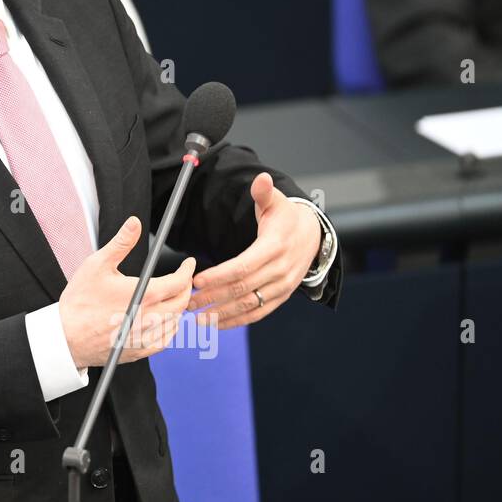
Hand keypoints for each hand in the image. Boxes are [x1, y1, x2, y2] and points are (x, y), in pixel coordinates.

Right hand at [59, 216, 195, 368]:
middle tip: (183, 279)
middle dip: (186, 287)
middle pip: (182, 302)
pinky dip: (170, 328)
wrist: (67, 336)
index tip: (188, 264)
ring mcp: (146, 336)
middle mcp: (151, 317)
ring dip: (178, 308)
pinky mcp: (140, 350)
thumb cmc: (80, 301)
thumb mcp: (97, 264)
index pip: (180, 282)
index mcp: (145, 294)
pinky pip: (165, 340)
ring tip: (173, 298)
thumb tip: (134, 224)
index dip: (187, 270)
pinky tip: (164, 321)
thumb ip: (121, 243)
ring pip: (176, 321)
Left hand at [186, 172, 320, 329]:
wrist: (313, 236)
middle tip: (188, 302)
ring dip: (222, 314)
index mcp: (275, 247)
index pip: (244, 266)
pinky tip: (217, 323)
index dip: (219, 275)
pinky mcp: (280, 297)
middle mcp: (280, 270)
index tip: (197, 281)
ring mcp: (282, 286)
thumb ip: (264, 192)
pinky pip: (258, 312)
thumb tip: (262, 178)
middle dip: (213, 297)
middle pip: (242, 288)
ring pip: (249, 304)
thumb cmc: (286, 217)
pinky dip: (237, 320)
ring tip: (197, 318)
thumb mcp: (276, 201)